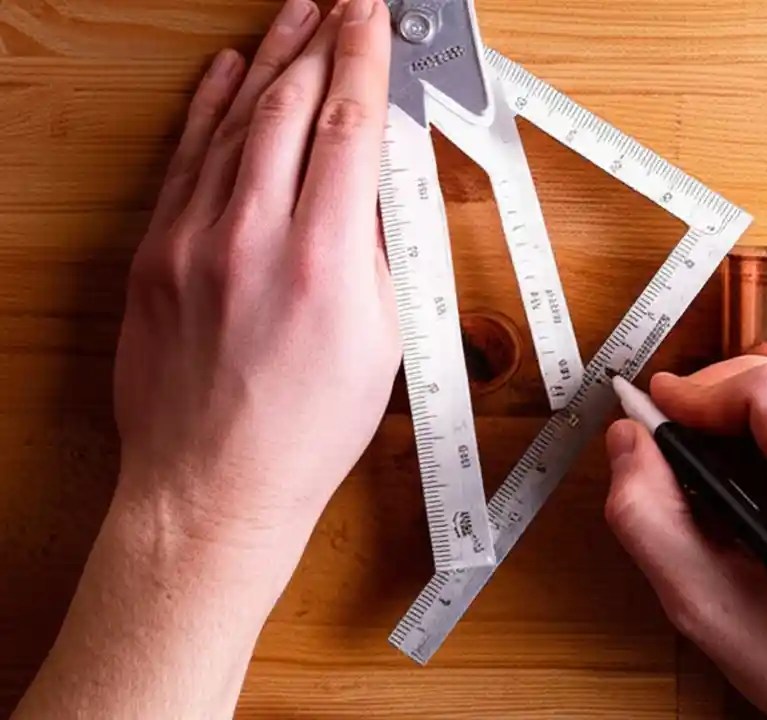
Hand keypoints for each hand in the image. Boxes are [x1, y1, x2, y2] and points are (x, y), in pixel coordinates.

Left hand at [16, 3, 397, 716]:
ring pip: (235, 121)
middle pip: (292, 107)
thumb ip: (379, 250)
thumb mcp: (383, 341)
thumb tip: (373, 186)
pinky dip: (208, 108)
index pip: (352, 127)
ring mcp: (194, 240)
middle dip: (322, 42)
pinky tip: (228, 74)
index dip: (367, 61)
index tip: (375, 22)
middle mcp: (254, 236)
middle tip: (342, 4)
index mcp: (326, 260)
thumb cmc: (305, 431)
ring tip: (293, 16)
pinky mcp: (156, 254)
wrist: (213, 485)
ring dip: (269, 60)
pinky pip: (185, 159)